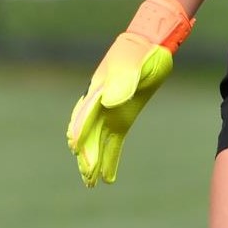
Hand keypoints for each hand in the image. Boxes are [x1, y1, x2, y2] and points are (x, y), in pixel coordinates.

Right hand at [66, 0, 194, 185]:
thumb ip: (123, 82)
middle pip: (89, 132)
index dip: (80, 130)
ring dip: (94, 161)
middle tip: (87, 176)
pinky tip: (108, 178)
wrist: (152, 44)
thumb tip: (109, 104)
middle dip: (87, 154)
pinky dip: (110, 159)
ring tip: (91, 184)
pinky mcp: (123, 119)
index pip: (86, 112)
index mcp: (99, 88)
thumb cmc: (142, 52)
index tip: (75, 147)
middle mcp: (100, 104)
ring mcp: (110, 113)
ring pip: (98, 142)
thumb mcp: (136, 64)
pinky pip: (113, 143)